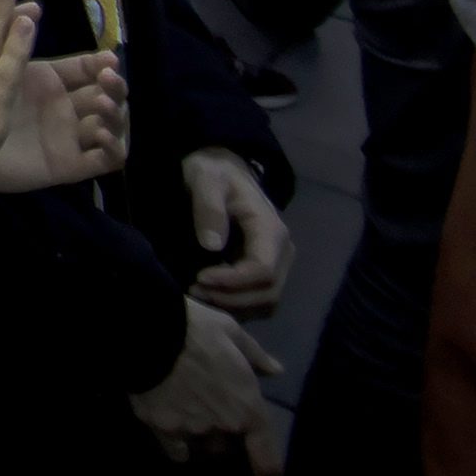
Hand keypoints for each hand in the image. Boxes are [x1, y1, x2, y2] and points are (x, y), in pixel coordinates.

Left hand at [0, 47, 129, 191]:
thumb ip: (9, 35)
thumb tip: (33, 4)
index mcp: (51, 81)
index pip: (88, 69)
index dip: (102, 62)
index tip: (109, 57)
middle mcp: (65, 107)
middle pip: (107, 95)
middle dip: (115, 85)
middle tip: (108, 76)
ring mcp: (69, 137)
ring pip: (112, 126)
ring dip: (116, 114)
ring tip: (103, 103)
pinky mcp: (69, 165)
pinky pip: (104, 161)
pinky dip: (112, 148)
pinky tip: (101, 134)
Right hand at [130, 298, 285, 475]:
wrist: (147, 329)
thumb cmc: (196, 328)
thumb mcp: (232, 332)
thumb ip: (255, 357)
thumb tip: (276, 371)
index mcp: (247, 408)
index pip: (267, 462)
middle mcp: (222, 428)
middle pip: (227, 450)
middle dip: (224, 437)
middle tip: (213, 411)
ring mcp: (191, 432)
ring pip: (201, 450)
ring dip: (201, 440)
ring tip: (189, 414)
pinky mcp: (161, 429)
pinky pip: (176, 450)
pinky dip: (177, 443)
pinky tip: (170, 426)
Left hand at [182, 148, 291, 311]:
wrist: (223, 170)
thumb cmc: (214, 172)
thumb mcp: (205, 179)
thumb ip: (209, 208)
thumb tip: (212, 246)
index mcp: (271, 230)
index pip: (263, 270)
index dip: (233, 282)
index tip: (199, 277)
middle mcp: (282, 251)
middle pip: (268, 292)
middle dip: (230, 298)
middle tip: (193, 290)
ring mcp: (277, 263)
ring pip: (266, 302)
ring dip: (233, 305)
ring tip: (198, 293)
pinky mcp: (267, 272)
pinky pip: (259, 301)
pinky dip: (236, 305)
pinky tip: (208, 295)